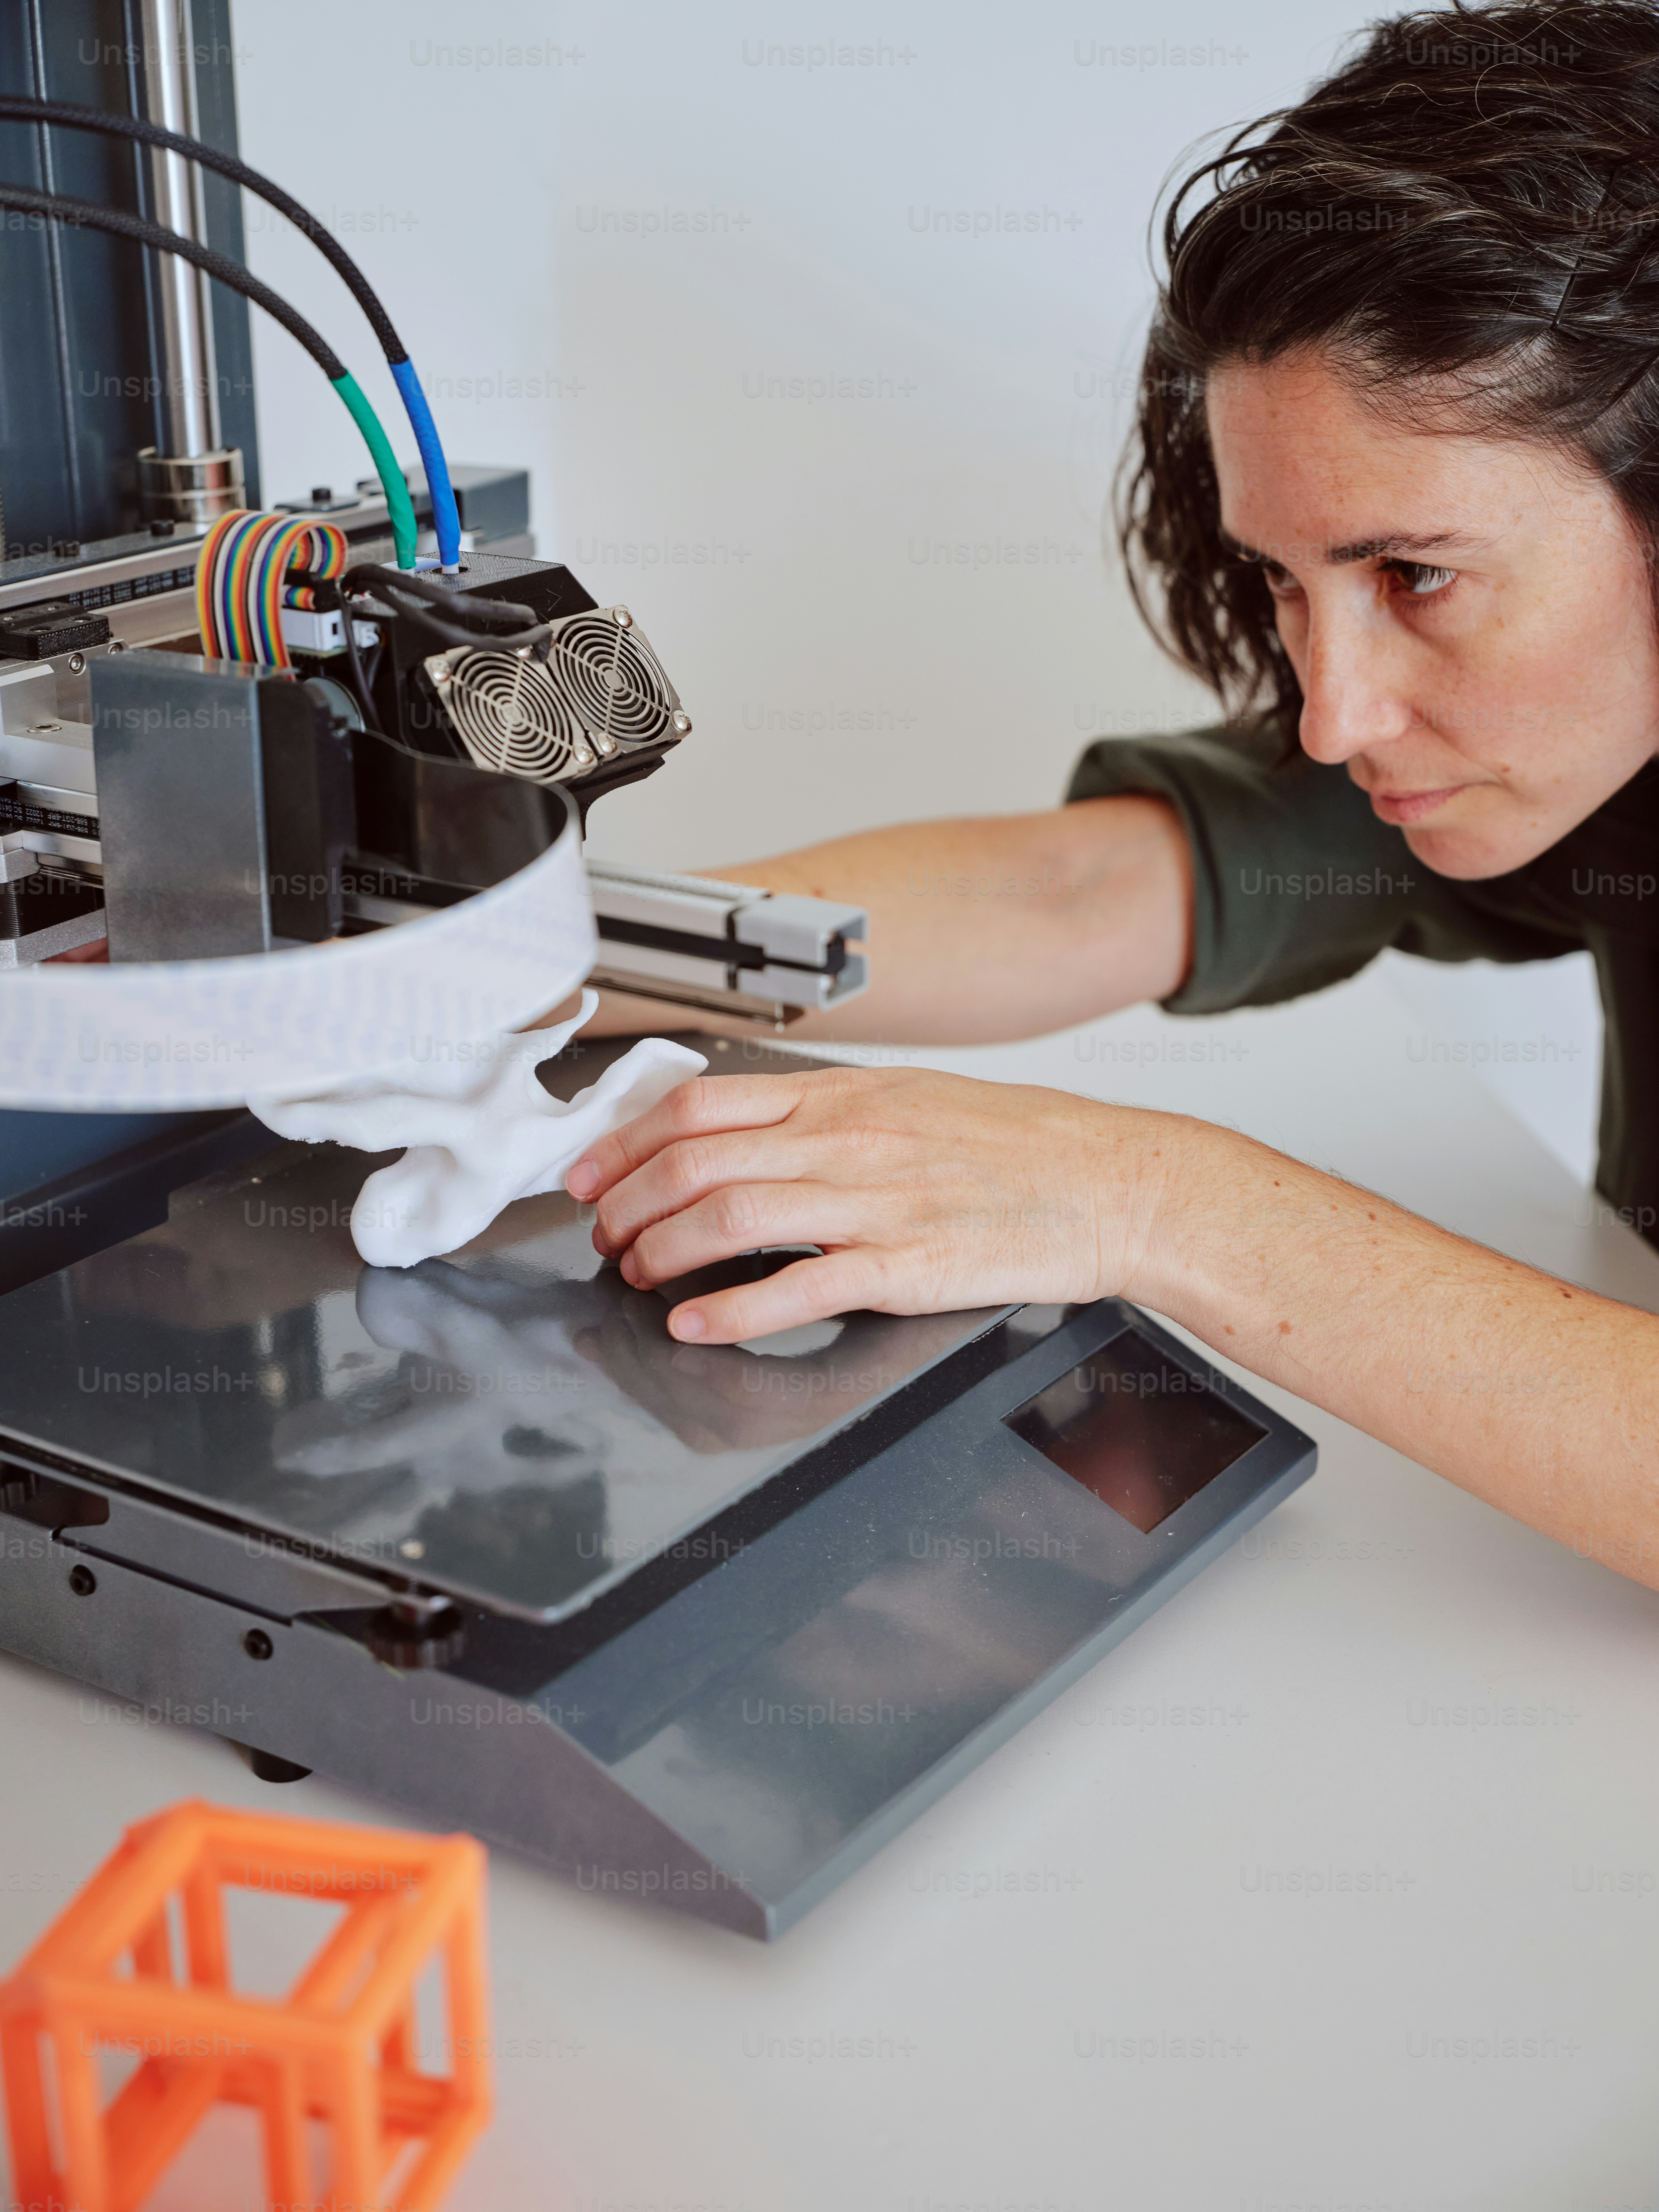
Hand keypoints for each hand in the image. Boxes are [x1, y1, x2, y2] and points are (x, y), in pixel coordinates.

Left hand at [565, 1065, 1191, 1342]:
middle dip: (630, 1202)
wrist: (1107, 1181)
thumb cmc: (1016, 1143)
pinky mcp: (906, 1265)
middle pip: (698, 1161)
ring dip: (663, 1251)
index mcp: (844, 1096)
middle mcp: (849, 1140)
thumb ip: (823, 1111)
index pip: (701, 1105)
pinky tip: (695, 1324)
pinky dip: (732, 1310)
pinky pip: (799, 1287)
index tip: (594, 1173)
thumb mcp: (906, 1099)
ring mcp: (875, 1203)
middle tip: (605, 1233)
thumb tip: (744, 1130)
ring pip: (731, 1216)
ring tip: (638, 1273)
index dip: (628, 1140)